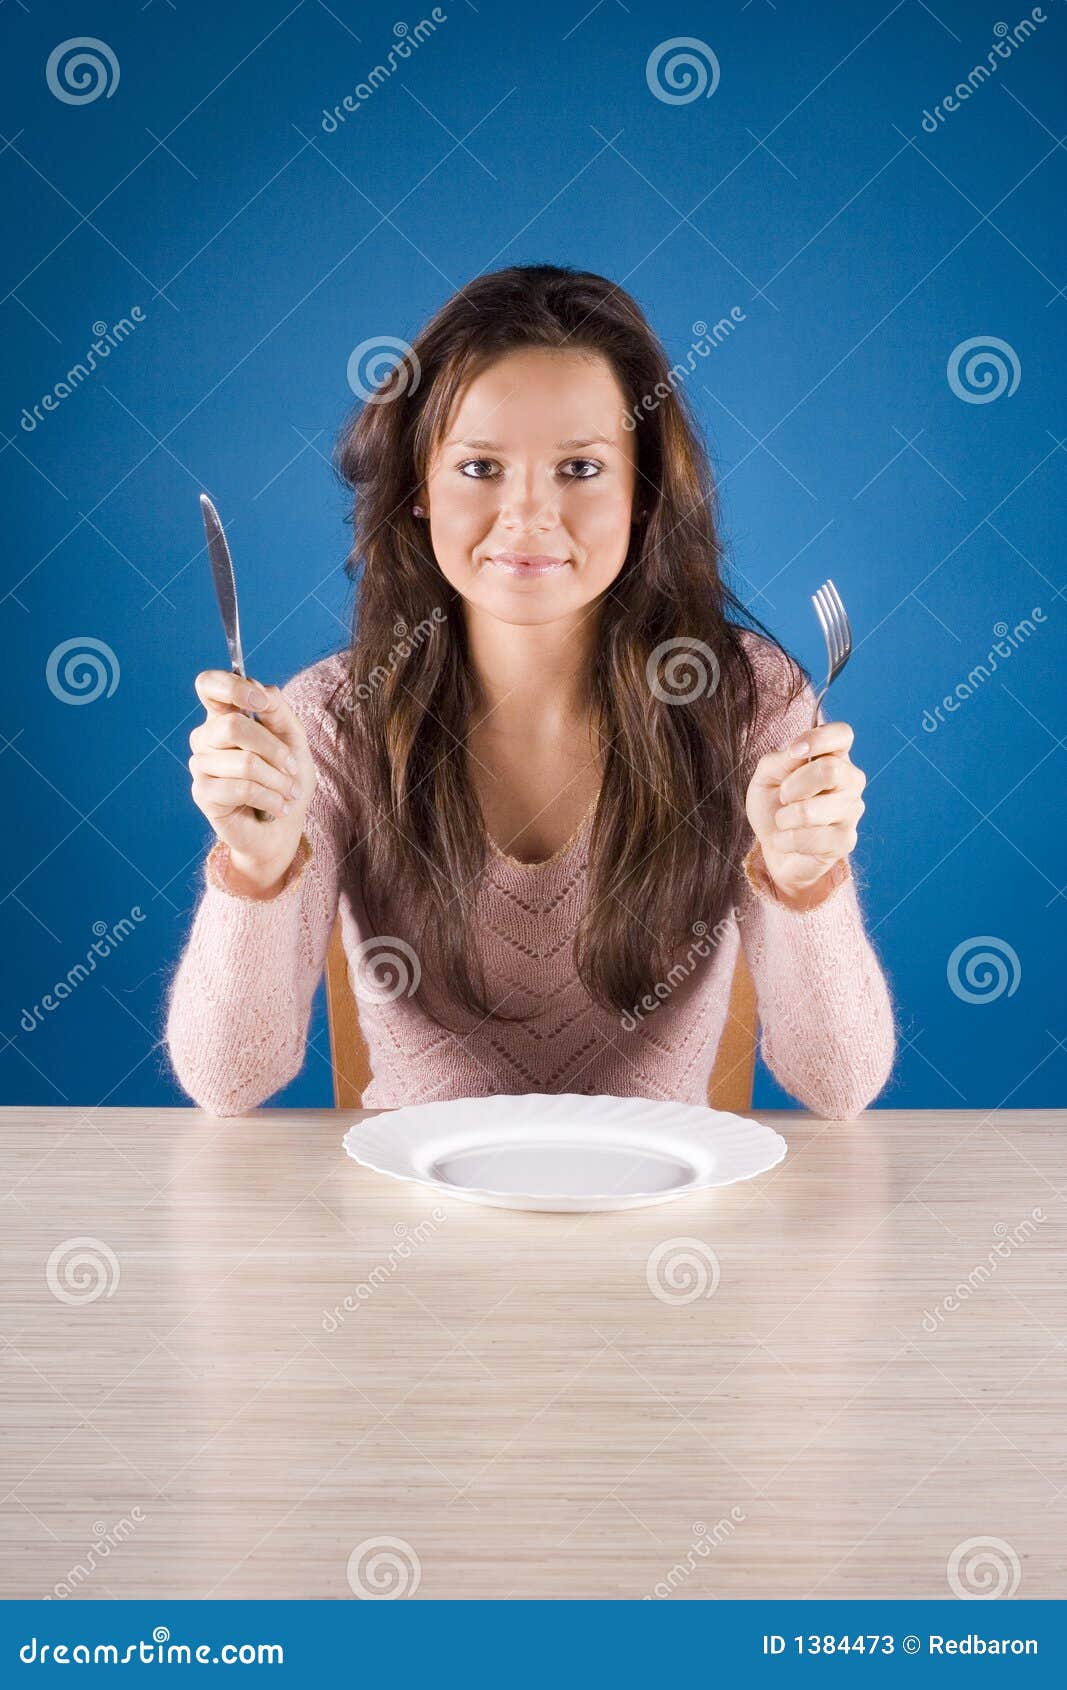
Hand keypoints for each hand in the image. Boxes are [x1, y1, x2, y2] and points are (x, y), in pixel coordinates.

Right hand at [188, 671, 316, 890]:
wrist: (285, 827)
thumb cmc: (287, 778)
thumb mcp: (292, 737)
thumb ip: (276, 708)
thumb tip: (256, 686)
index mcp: (225, 716)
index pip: (208, 685)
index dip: (230, 686)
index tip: (260, 703)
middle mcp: (206, 738)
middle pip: (232, 726)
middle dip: (274, 749)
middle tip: (292, 768)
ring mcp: (201, 766)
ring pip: (243, 761)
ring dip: (277, 779)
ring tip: (288, 791)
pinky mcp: (203, 794)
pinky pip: (241, 788)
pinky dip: (270, 798)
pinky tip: (279, 807)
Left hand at [745, 720, 865, 905]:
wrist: (774, 847)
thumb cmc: (774, 806)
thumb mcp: (766, 777)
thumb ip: (780, 760)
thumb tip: (798, 752)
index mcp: (833, 757)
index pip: (842, 734)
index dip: (819, 738)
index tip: (794, 751)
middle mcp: (851, 780)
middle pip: (830, 770)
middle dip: (793, 786)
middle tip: (783, 797)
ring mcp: (852, 811)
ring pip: (813, 810)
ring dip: (784, 818)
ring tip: (783, 822)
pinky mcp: (846, 840)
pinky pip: (811, 838)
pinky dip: (786, 840)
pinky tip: (786, 841)